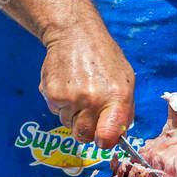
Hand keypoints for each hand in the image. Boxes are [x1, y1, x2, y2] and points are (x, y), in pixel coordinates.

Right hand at [39, 18, 134, 148]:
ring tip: (78, 89)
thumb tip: (118, 135)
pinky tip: (67, 84)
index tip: (103, 138)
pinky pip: (56, 111)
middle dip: (86, 130)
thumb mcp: (125, 78)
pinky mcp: (52, 94)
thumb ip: (124, 108)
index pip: (108, 136)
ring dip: (72, 113)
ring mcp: (71, 97)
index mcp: (117, 96)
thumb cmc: (104, 56)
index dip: (105, 141)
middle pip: (84, 136)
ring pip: (68, 124)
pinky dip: (61, 103)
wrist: (75, 34)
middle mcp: (93, 99)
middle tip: (88, 113)